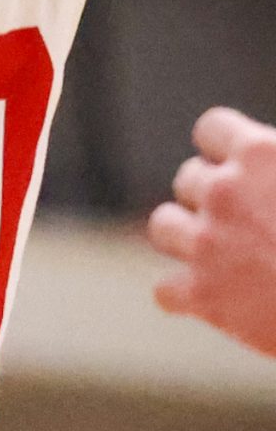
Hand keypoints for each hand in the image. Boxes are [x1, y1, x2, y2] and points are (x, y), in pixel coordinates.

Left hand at [150, 107, 275, 355]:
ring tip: (221, 256)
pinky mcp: (204, 296)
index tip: (244, 173)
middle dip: (213, 199)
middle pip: (188, 178)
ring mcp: (208, 243)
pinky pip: (165, 291)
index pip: (210, 129)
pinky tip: (211, 301)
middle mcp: (225, 191)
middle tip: (248, 226)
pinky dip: (185, 298)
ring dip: (187, 239)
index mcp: (259, 153)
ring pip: (164, 225)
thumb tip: (267, 153)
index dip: (226, 152)